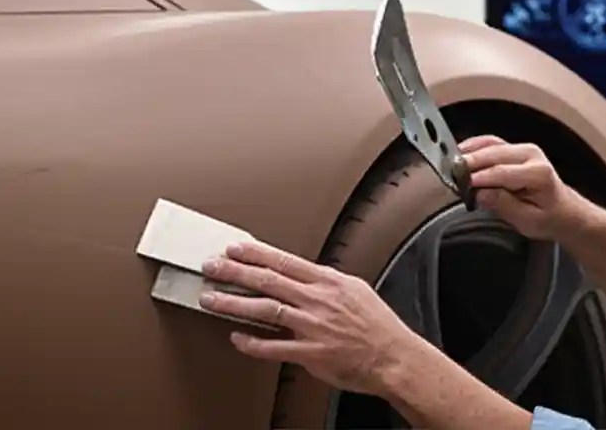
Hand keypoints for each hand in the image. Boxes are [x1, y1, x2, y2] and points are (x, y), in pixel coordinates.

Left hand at [198, 241, 422, 397]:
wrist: (394, 357)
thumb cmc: (378, 326)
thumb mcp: (355, 290)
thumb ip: (327, 283)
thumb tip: (306, 277)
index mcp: (328, 282)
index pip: (284, 260)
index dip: (255, 253)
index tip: (234, 248)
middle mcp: (317, 300)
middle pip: (268, 280)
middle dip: (235, 271)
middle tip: (212, 266)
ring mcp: (312, 326)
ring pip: (264, 309)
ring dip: (233, 303)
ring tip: (211, 298)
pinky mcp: (310, 353)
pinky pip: (274, 347)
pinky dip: (252, 343)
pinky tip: (237, 338)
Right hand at [460, 135, 587, 241]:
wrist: (563, 210)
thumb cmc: (548, 217)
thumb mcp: (528, 221)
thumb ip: (505, 205)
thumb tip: (481, 194)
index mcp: (538, 173)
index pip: (502, 173)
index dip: (478, 178)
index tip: (460, 184)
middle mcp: (532, 155)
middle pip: (494, 155)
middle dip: (470, 163)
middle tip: (450, 172)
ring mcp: (523, 149)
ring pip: (491, 144)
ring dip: (470, 152)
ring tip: (450, 163)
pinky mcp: (515, 149)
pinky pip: (491, 142)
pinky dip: (474, 146)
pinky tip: (460, 153)